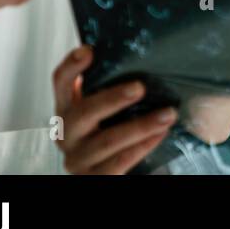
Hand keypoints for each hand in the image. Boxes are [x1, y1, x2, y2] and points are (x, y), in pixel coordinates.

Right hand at [52, 45, 176, 173]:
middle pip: (83, 112)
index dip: (72, 66)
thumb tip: (148, 56)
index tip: (89, 51)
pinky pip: (117, 164)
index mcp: (67, 108)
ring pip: (106, 141)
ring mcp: (77, 158)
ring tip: (168, 114)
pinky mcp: (92, 178)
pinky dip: (141, 148)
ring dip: (141, 127)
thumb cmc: (114, 128)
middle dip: (112, 99)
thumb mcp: (109, 105)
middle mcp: (66, 132)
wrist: (111, 166)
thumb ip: (114, 84)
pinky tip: (160, 135)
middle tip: (140, 87)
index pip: (61, 82)